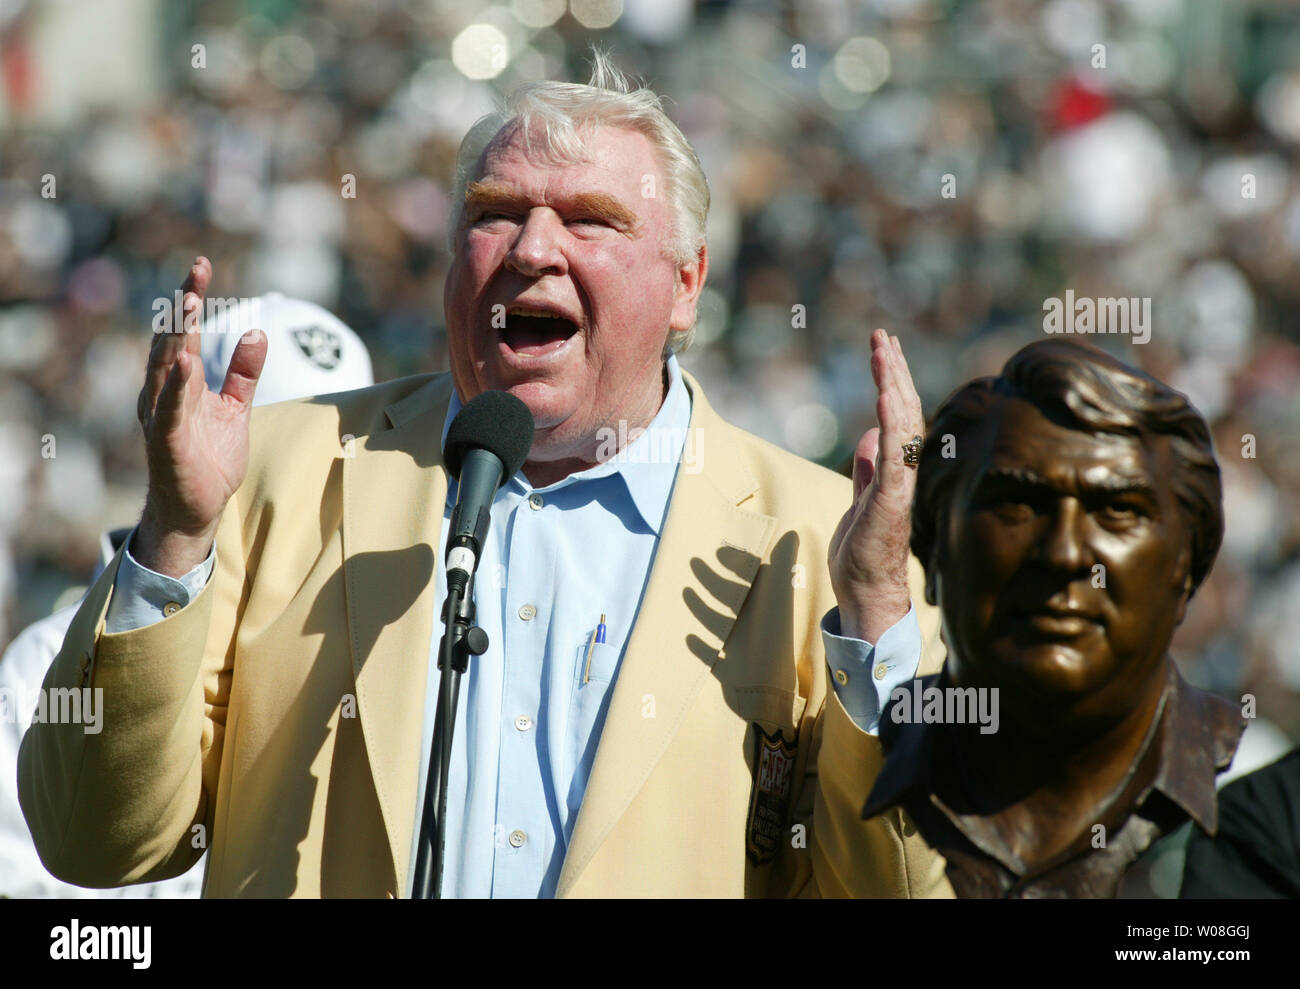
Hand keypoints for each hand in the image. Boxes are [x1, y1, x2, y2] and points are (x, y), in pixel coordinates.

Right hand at [133, 258, 266, 576]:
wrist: (197, 508)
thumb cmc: (210, 457)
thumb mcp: (236, 409)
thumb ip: (244, 373)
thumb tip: (257, 332)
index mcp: (181, 382)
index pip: (186, 332)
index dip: (191, 299)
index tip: (202, 266)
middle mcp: (164, 392)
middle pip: (173, 341)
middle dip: (183, 306)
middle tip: (197, 273)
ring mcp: (162, 416)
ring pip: (165, 368)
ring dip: (177, 335)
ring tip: (189, 303)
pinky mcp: (167, 441)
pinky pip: (171, 409)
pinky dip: (177, 385)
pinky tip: (186, 363)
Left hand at [828, 329, 925, 642]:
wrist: (867, 596)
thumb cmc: (863, 556)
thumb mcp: (859, 502)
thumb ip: (865, 471)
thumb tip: (867, 438)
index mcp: (895, 471)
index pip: (898, 417)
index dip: (891, 382)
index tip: (884, 350)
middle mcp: (903, 473)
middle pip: (904, 412)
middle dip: (893, 371)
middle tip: (882, 336)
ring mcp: (899, 486)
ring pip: (902, 425)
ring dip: (892, 384)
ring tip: (883, 349)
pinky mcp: (891, 500)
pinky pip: (894, 454)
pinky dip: (891, 423)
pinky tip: (885, 395)